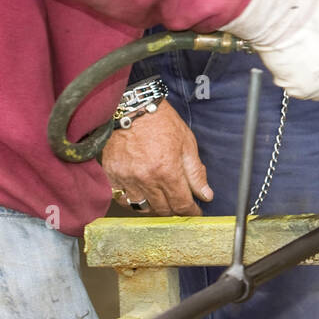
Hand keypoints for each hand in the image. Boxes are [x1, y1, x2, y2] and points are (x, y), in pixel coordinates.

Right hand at [100, 100, 210, 216]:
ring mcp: (126, 178)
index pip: (182, 204)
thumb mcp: (187, 143)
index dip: (191, 211)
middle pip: (163, 210)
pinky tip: (141, 194)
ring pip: (142, 208)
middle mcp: (146, 179)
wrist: (132, 107)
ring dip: (154, 208)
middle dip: (175, 210)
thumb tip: (206, 195)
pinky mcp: (112, 176)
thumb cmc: (161, 121)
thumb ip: (196, 173)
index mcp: (167, 171)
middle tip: (180, 204)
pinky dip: (133, 201)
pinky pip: (123, 199)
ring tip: (161, 199)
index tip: (195, 211)